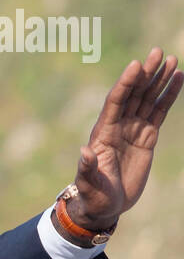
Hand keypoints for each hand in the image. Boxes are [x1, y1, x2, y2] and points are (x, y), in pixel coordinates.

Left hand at [66, 46, 182, 231]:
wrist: (105, 207)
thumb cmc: (93, 197)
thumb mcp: (89, 185)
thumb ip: (87, 168)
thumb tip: (84, 152)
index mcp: (103, 133)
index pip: (115, 102)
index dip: (125, 84)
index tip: (135, 65)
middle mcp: (118, 126)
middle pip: (133, 94)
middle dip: (145, 73)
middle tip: (157, 52)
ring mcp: (133, 129)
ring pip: (148, 98)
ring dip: (159, 79)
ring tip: (172, 59)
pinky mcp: (147, 137)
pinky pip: (159, 111)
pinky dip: (168, 95)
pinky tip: (177, 78)